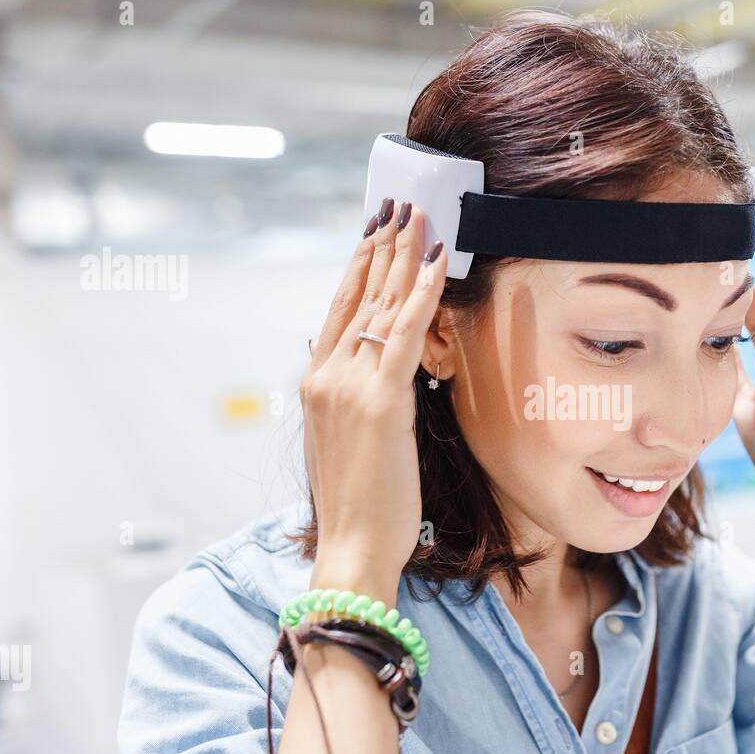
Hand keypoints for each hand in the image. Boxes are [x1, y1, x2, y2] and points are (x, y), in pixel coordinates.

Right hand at [299, 198, 446, 593]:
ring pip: (380, 305)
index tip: (374, 234)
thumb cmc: (360, 507)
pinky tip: (439, 261)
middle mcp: (324, 376)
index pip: (339, 312)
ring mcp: (347, 386)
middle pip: (357, 296)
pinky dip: (423, 293)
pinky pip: (403, 333)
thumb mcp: (351, 445)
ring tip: (420, 216)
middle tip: (399, 206)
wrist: (351, 548)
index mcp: (316, 386)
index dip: (358, 268)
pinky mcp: (379, 400)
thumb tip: (380, 381)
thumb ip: (358, 405)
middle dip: (381, 247)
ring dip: (403, 255)